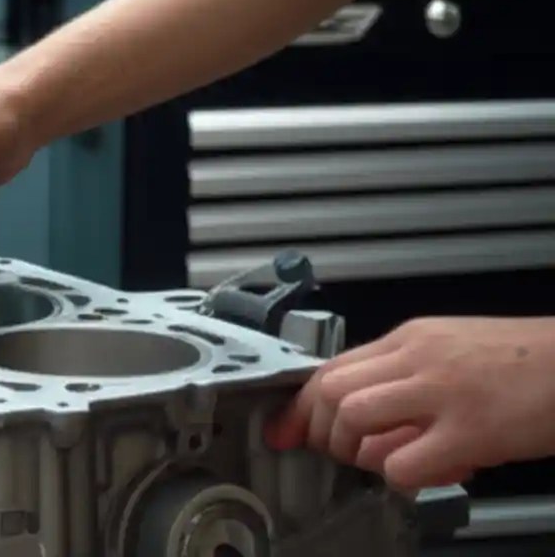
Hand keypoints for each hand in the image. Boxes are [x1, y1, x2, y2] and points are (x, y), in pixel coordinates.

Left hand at [264, 316, 554, 491]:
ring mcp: (444, 392)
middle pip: (331, 390)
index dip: (300, 405)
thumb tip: (365, 413)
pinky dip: (399, 476)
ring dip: (353, 451)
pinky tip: (421, 474)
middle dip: (319, 430)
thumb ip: (407, 375)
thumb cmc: (529, 362)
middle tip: (336, 452)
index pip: (332, 366)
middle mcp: (420, 357)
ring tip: (379, 461)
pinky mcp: (472, 431)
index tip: (286, 429)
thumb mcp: (455, 351)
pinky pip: (402, 462)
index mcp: (413, 338)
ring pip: (354, 416)